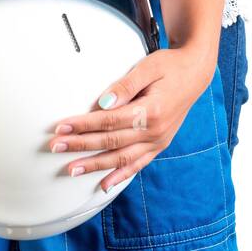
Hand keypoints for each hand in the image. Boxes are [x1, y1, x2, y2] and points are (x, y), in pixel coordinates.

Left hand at [48, 42, 216, 191]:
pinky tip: (104, 184)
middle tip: (56, 147)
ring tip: (72, 169)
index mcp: (152, 110)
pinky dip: (120, 175)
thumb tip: (102, 104)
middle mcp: (155, 131)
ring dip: (95, 165)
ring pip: (121, 158)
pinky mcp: (160, 144)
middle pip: (111, 142)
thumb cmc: (170, 66)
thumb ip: (125, 86)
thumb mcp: (148, 67)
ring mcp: (158, 141)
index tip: (61, 127)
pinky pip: (138, 164)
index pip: (109, 121)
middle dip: (80, 145)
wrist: (196, 73)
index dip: (83, 125)